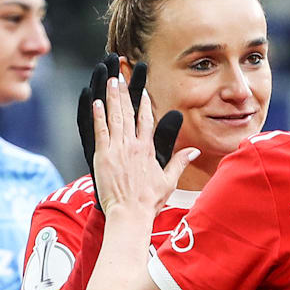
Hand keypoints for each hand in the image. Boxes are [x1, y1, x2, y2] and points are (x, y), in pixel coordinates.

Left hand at [77, 54, 183, 210]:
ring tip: (109, 80)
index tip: (142, 91)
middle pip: (128, 113)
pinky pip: (100, 131)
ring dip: (111, 97)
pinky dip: (98, 116)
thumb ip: (179, 162)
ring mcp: (117, 149)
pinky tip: (95, 101)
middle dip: (124, 92)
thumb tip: (194, 151)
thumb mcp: (168, 181)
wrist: (130, 214)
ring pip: (114, 117)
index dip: (144, 104)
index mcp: (148, 149)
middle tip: (121, 76)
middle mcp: (133, 145)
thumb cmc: (149, 201)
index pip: (146, 120)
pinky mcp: (103, 156)